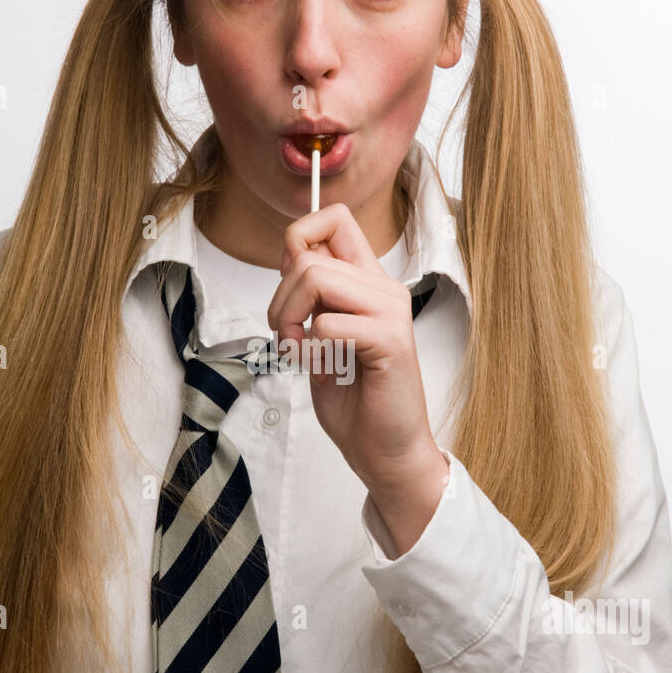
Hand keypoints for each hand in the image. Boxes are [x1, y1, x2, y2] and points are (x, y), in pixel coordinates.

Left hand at [266, 202, 446, 497]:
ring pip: (316, 277)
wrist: (385, 452)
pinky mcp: (390, 341)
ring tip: (297, 351)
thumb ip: (309, 297)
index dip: (298, 239)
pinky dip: (309, 347)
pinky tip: (320, 369)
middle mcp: (384, 289)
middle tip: (286, 335)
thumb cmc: (355, 402)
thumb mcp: (319, 337)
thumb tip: (290, 254)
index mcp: (369, 283)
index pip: (334, 220)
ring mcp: (391, 312)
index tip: (288, 288)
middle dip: (279, 296)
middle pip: (311, 253)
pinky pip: (328, 322)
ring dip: (289, 318)